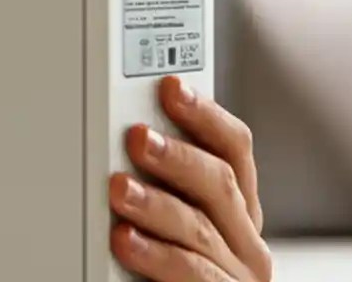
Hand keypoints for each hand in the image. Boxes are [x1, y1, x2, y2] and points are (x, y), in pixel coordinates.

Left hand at [110, 76, 271, 280]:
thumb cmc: (165, 267)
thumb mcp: (167, 217)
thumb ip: (155, 181)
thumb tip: (109, 134)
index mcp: (234, 207)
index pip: (233, 150)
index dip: (205, 115)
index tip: (170, 88)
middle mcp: (243, 238)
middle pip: (220, 183)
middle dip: (177, 156)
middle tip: (137, 137)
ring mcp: (235, 274)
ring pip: (201, 228)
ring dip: (157, 204)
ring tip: (118, 188)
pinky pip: (193, 275)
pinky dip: (157, 256)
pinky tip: (124, 240)